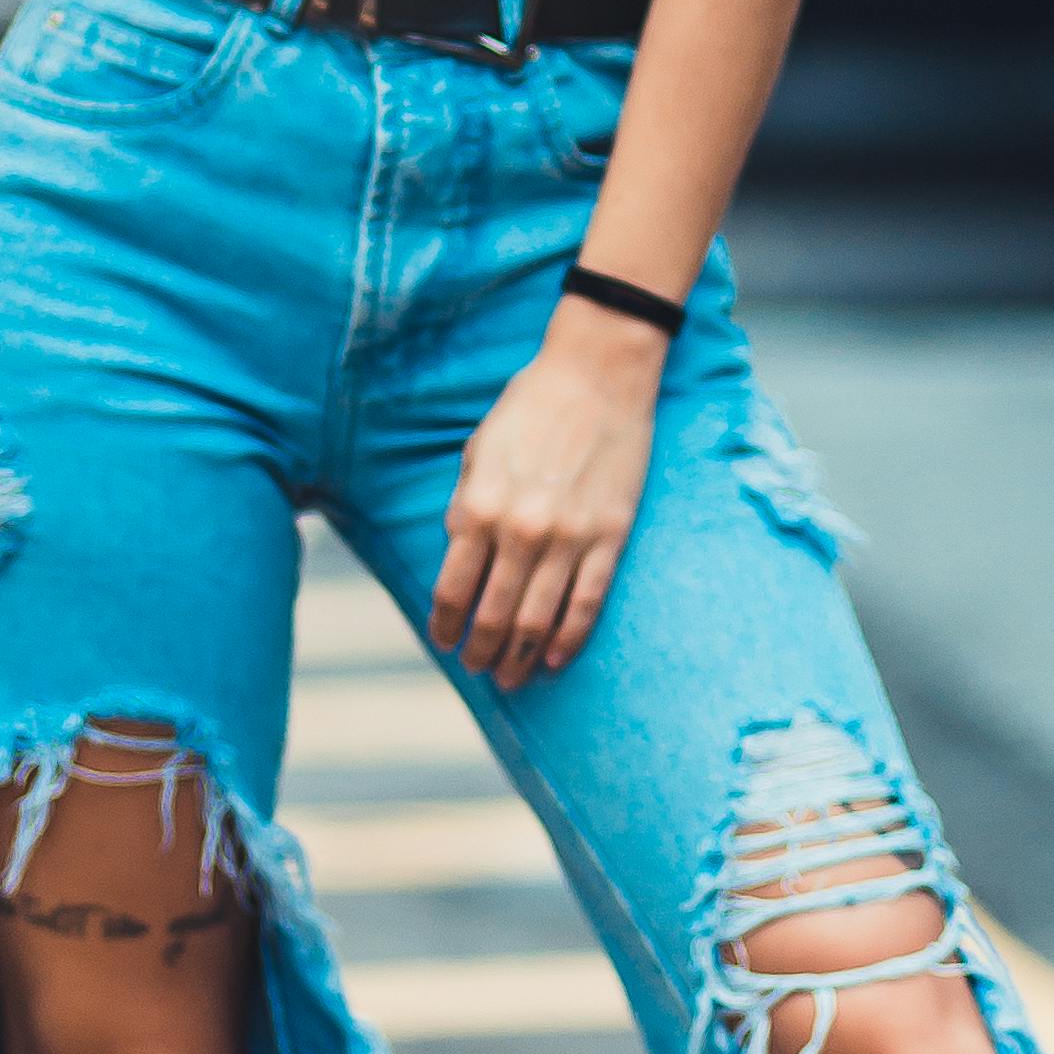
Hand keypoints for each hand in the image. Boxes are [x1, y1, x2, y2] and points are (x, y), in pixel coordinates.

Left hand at [429, 307, 664, 686]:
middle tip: (478, 668)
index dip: (445, 625)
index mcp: (480, 509)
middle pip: (495, 616)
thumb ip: (465, 506)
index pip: (452, 591)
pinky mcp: (610, 538)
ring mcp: (569, 539)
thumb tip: (459, 555)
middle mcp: (521, 532)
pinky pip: (587, 604)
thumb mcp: (478, 452)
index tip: (444, 642)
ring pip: (540, 622)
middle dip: (481, 651)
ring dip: (521, 658)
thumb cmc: (531, 407)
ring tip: (512, 677)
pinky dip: (569, 639)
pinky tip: (556, 659)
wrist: (598, 375)